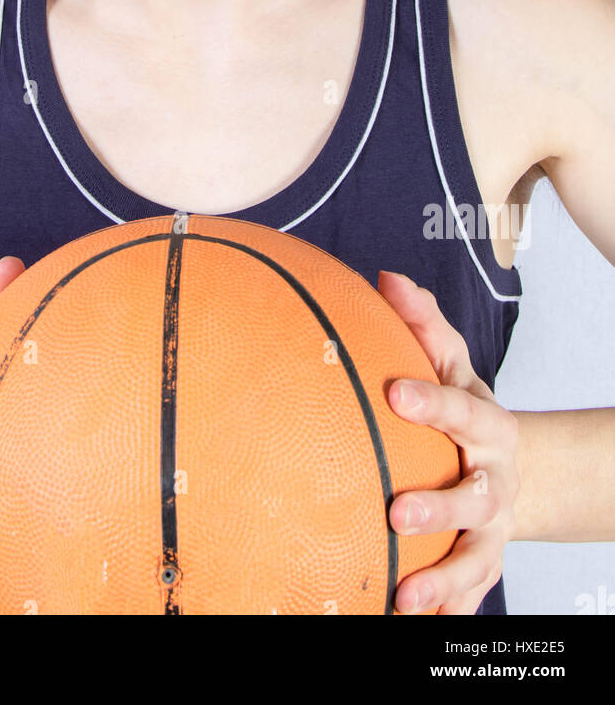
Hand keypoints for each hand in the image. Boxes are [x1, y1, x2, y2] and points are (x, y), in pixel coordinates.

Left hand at [377, 270, 519, 615]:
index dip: (431, 402)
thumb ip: (423, 325)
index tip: (395, 393)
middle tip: (397, 512)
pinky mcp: (485, 564)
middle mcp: (494, 480)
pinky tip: (412, 621)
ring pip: (475, 556)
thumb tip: (385, 278)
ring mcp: (493, 528)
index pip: (460, 409)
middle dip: (440, 507)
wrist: (515, 471)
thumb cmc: (466, 412)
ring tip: (405, 595)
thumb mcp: (452, 367)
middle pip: (475, 496)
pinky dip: (447, 609)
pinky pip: (469, 593)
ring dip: (443, 578)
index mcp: (485, 425)